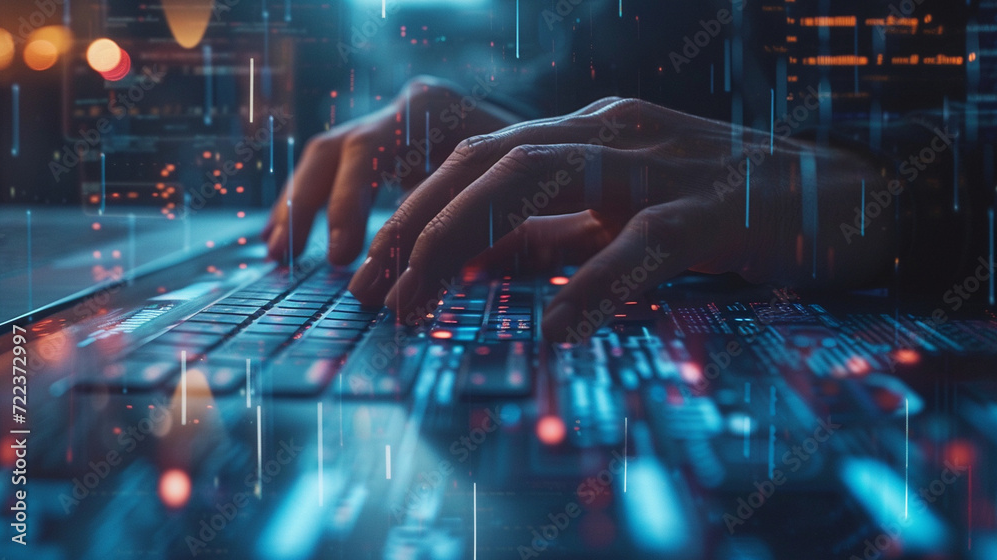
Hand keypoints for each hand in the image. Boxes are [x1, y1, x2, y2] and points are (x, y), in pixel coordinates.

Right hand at [262, 75, 517, 264]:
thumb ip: (486, 221)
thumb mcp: (520, 187)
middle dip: (316, 205)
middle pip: (340, 148)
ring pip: (325, 156)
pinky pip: (330, 170)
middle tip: (301, 258)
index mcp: (434, 108)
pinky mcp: (382, 147)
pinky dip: (310, 204)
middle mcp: (404, 108)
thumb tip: (450, 275)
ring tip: (279, 255)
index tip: (344, 256)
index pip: (372, 150)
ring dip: (299, 206)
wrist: (549, 138)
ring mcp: (389, 123)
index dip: (350, 203)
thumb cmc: (540, 167)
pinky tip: (288, 243)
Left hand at [347, 98, 894, 340]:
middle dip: (417, 227)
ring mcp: (661, 162)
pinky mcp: (714, 206)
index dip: (416, 210)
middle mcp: (614, 131)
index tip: (377, 269)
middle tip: (378, 294)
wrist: (842, 197)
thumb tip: (476, 263)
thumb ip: (557, 232)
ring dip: (464, 241)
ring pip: (536, 177)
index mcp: (591, 130)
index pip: (478, 157)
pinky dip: (590, 286)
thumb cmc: (726, 208)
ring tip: (423, 305)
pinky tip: (554, 331)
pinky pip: (639, 241)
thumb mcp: (624, 214)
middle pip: (488, 162)